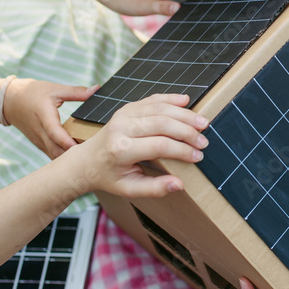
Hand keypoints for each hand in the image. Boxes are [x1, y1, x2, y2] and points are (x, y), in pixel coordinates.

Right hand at [3, 79, 97, 157]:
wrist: (10, 102)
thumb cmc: (32, 93)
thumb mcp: (54, 89)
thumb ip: (76, 92)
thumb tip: (96, 90)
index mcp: (44, 117)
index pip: (55, 133)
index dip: (67, 142)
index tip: (82, 148)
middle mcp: (40, 132)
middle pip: (56, 150)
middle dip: (73, 155)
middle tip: (93, 153)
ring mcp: (39, 141)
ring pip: (54, 156)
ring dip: (68, 158)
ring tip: (88, 155)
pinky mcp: (39, 144)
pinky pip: (52, 154)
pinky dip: (63, 157)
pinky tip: (78, 155)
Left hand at [78, 94, 209, 196]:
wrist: (85, 161)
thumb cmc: (108, 177)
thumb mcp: (129, 189)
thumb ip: (155, 188)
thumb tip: (180, 184)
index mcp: (121, 149)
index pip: (160, 146)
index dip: (183, 150)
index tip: (198, 156)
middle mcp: (121, 128)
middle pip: (162, 123)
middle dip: (187, 131)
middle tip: (204, 140)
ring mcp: (123, 114)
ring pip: (160, 108)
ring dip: (184, 114)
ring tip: (202, 122)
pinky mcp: (126, 108)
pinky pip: (152, 99)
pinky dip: (170, 98)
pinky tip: (186, 101)